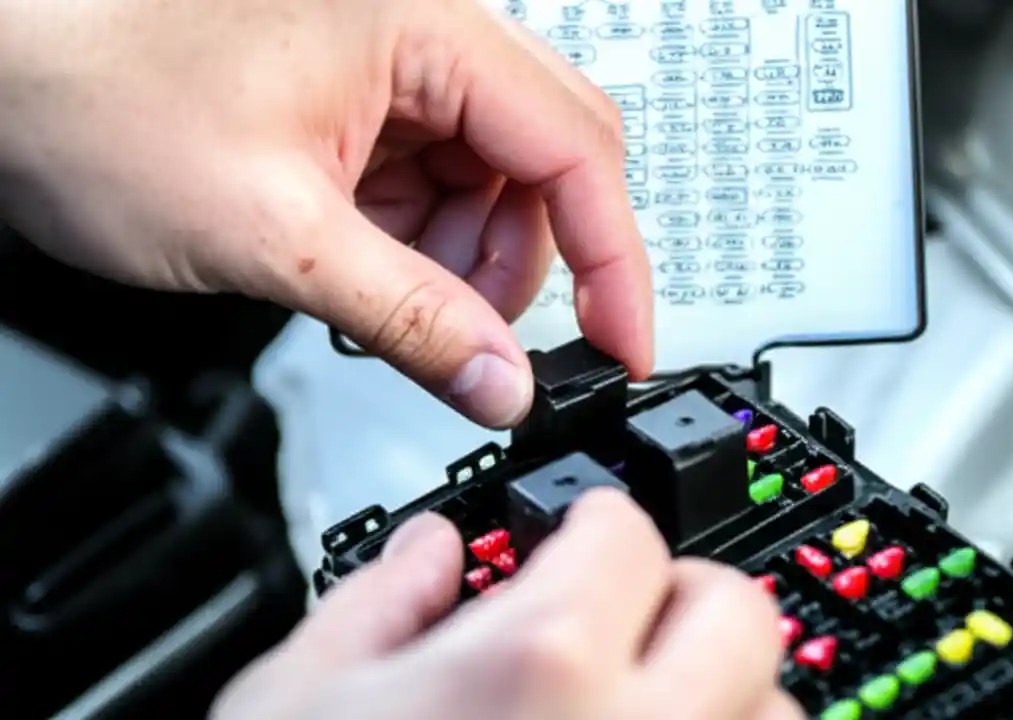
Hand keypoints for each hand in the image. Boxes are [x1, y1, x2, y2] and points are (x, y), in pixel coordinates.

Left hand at [0, 0, 652, 427]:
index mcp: (421, 25)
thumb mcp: (276, 238)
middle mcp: (422, 29)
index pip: (577, 147)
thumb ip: (413, 320)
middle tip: (481, 339)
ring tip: (382, 296)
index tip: (621, 344)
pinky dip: (421, 239)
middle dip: (524, 263)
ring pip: (495, 176)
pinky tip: (362, 266)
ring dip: (465, 257)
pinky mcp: (364, 95)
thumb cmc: (94, 99)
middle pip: (549, 158)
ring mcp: (394, 60)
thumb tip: (504, 385)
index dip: (615, 261)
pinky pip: (439, 177)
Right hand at [211, 490, 801, 719]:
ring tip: (640, 716)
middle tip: (626, 618)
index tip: (582, 536)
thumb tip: (429, 554)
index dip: (594, 525)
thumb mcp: (289, 707)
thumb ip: (377, 605)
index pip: (628, 535)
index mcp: (538, 666)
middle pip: (739, 616)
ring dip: (722, 701)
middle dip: (683, 599)